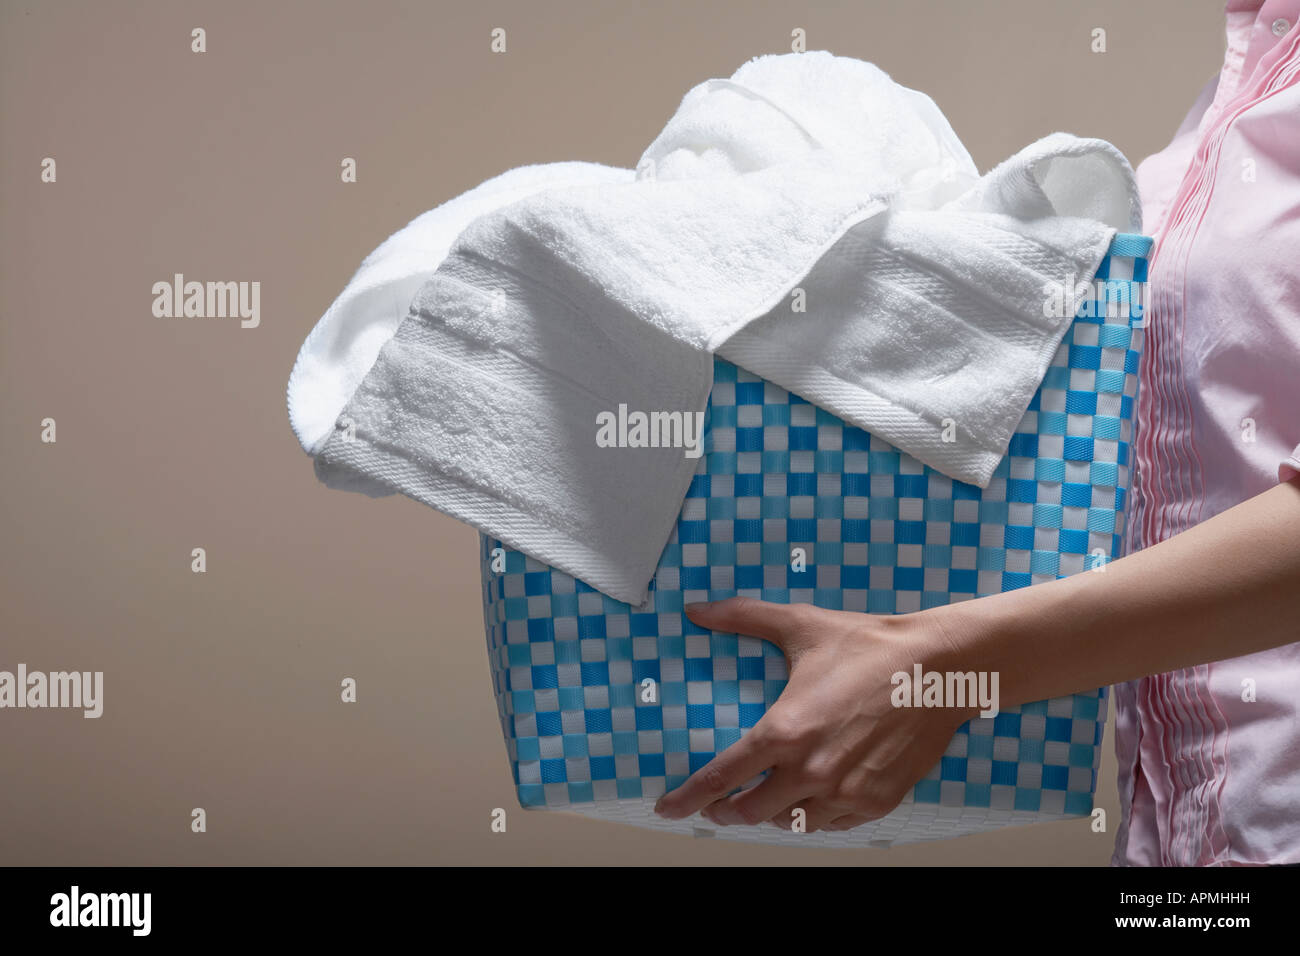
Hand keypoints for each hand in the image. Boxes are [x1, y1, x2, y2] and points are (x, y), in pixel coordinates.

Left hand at [653, 597, 971, 832]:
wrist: (937, 667)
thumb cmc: (868, 645)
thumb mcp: (800, 626)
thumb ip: (743, 617)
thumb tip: (697, 609)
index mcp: (784, 732)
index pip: (720, 778)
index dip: (687, 798)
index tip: (666, 808)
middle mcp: (810, 771)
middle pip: (750, 812)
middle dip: (727, 811)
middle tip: (719, 805)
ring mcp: (845, 792)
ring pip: (791, 823)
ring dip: (772, 814)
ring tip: (766, 800)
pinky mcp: (876, 802)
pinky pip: (832, 824)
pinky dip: (816, 816)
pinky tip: (812, 800)